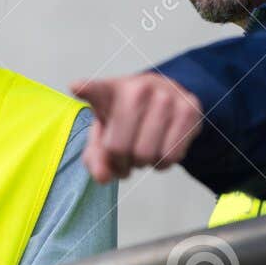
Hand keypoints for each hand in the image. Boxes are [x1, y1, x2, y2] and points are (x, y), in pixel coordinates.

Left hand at [70, 73, 203, 182]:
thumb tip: (103, 177)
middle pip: (118, 148)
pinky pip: (171, 155)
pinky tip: (161, 148)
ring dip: (143, 163)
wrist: (166, 98)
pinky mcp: (189, 108)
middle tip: (125, 154)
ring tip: (143, 149)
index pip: (96, 89)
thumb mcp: (105, 134)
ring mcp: (165, 96)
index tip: (76, 87)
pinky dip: (163, 163)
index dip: (86, 89)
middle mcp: (137, 88)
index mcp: (109, 90)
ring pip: (146, 155)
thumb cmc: (127, 118)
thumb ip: (96, 158)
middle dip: (120, 161)